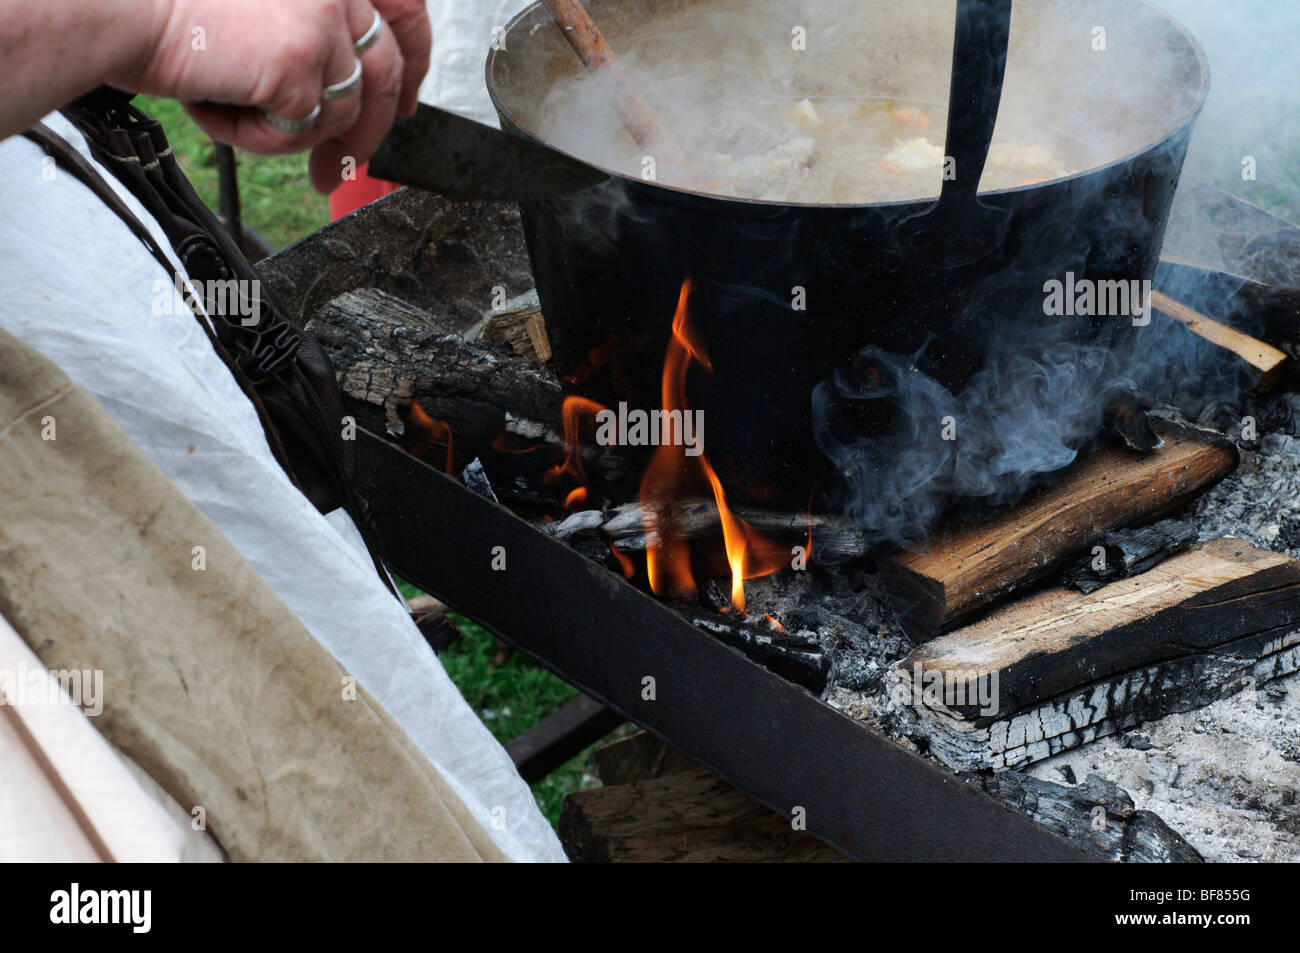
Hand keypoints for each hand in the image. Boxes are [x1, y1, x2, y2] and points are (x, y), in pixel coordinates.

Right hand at [113, 0, 430, 191]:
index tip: (407, 99)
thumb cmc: (167, 4)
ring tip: (230, 109)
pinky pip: (301, 129)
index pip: (403, 11)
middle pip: (384, 71)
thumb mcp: (263, 5)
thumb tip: (353, 84)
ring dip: (288, 129)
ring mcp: (323, 22)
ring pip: (340, 109)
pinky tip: (215, 107)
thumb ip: (313, 26)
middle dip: (366, 130)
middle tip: (339, 166)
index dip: (413, 60)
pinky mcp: (302, 64)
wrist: (112, 4)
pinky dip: (258, 135)